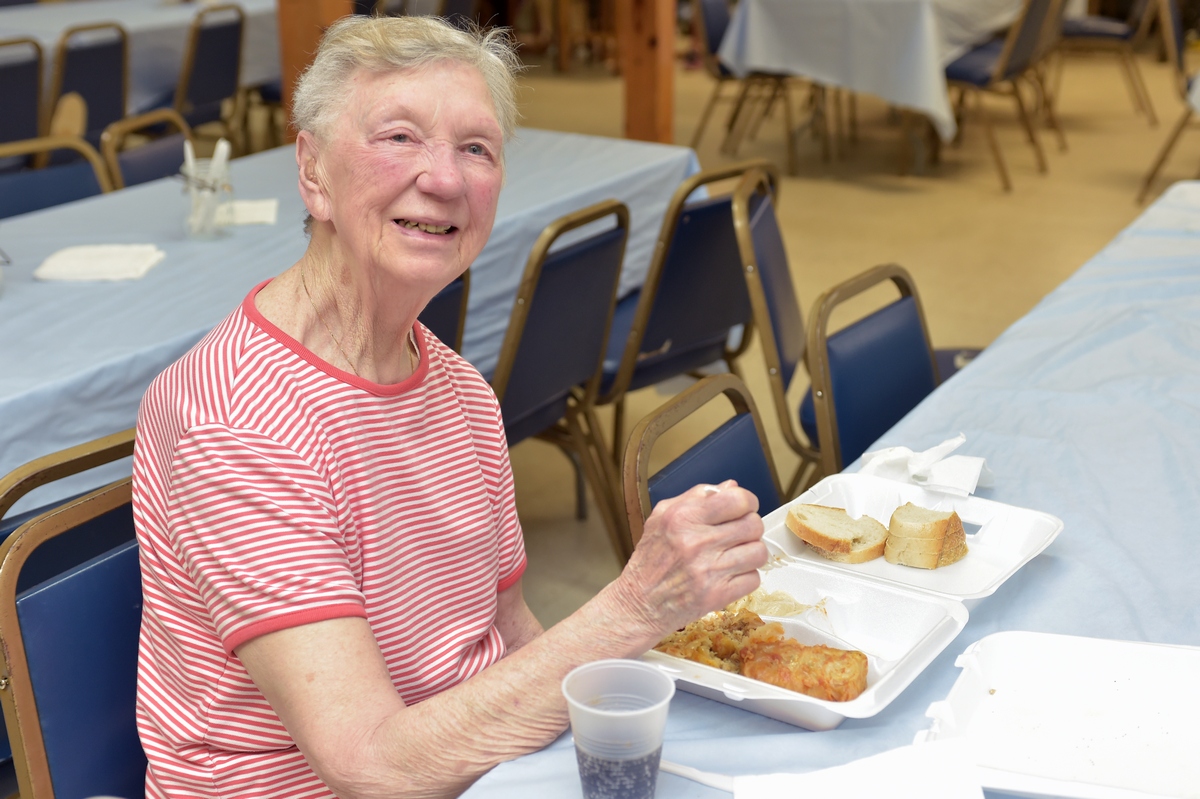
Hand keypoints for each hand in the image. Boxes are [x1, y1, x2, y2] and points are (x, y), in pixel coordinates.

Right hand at [613, 480, 766, 643]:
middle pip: (754, 525)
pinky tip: (729, 575)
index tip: (743, 509)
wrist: (639, 604)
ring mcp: (709, 570)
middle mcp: (697, 542)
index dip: (747, 502)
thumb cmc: (650, 560)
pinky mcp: (718, 595)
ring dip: (750, 553)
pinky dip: (745, 577)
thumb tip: (730, 486)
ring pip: (759, 552)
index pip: (738, 500)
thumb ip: (696, 496)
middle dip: (750, 528)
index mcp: (683, 517)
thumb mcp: (662, 517)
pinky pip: (754, 578)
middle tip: (737, 535)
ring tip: (735, 556)